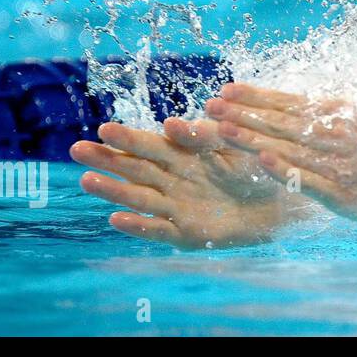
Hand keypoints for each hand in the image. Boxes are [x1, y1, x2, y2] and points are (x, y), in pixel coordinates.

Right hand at [70, 117, 287, 248]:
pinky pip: (157, 229)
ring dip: (113, 190)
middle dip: (107, 159)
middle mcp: (173, 181)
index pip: (150, 144)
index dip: (128, 137)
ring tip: (86, 181)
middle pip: (135, 169)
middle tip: (76, 149)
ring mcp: (176, 207)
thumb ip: (204, 138)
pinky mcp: (185, 233)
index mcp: (184, 156)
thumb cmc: (255, 171)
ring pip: (139, 197)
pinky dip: (138, 225)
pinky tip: (116, 218)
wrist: (279, 205)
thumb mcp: (232, 149)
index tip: (103, 128)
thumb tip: (170, 123)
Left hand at [208, 83, 356, 230]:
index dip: (257, 96)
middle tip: (209, 104)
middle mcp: (337, 135)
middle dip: (244, 113)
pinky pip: (309, 179)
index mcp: (340, 116)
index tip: (226, 88)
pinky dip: (286, 169)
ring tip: (221, 129)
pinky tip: (263, 161)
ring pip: (289, 146)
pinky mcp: (343, 193)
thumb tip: (292, 104)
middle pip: (282, 122)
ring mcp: (339, 163)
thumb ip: (329, 116)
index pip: (290, 102)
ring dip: (253, 137)